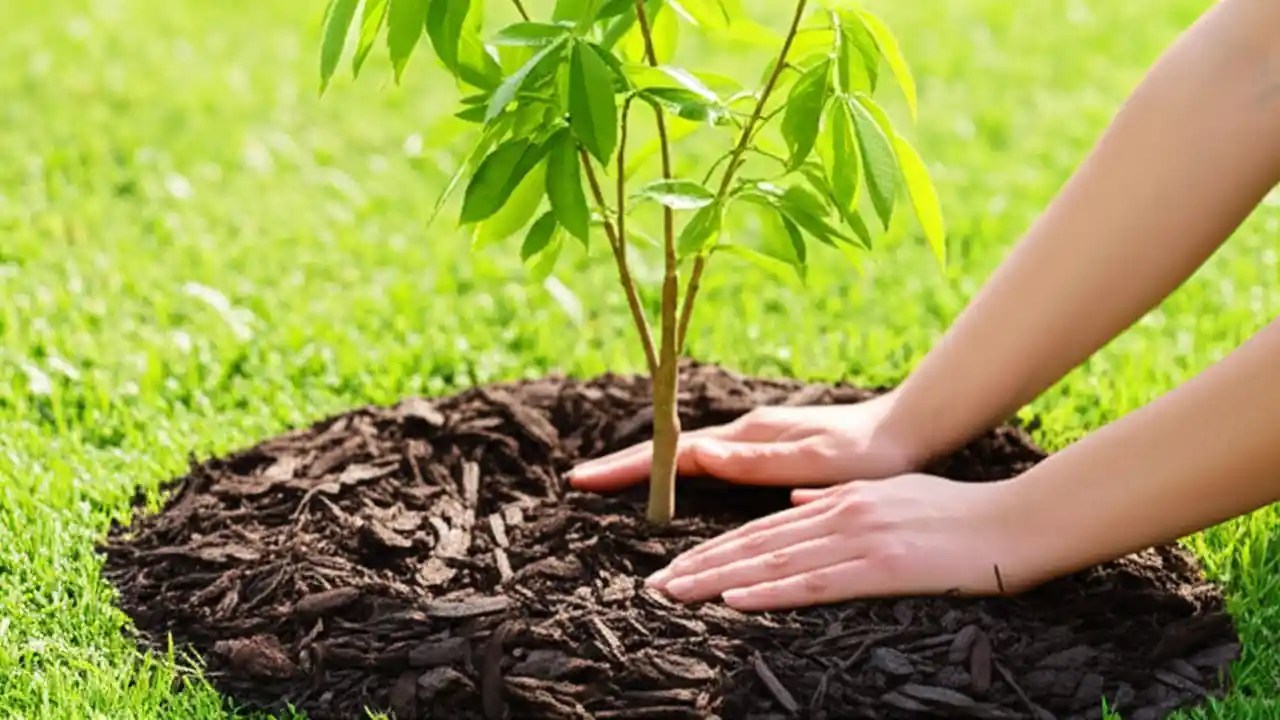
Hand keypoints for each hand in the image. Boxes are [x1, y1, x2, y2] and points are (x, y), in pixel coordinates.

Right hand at [567, 393, 924, 491]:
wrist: (904, 432)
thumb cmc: (867, 452)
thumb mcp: (817, 460)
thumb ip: (760, 461)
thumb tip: (701, 452)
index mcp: (750, 436)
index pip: (674, 452)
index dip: (630, 466)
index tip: (587, 477)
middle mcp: (744, 434)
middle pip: (669, 449)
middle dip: (624, 463)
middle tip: (580, 480)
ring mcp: (753, 440)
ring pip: (684, 454)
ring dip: (645, 466)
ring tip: (608, 481)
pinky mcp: (764, 452)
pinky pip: (705, 462)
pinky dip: (674, 470)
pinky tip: (670, 481)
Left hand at [646, 473, 1044, 610]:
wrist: (1014, 522)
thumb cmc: (956, 516)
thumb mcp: (889, 498)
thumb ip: (837, 502)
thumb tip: (794, 507)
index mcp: (840, 500)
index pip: (763, 529)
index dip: (716, 548)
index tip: (678, 566)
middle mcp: (840, 514)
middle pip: (755, 544)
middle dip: (701, 565)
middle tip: (656, 585)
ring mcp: (859, 539)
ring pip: (773, 563)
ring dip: (719, 580)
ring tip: (676, 594)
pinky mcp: (881, 567)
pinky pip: (814, 583)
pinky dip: (768, 593)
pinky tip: (734, 602)